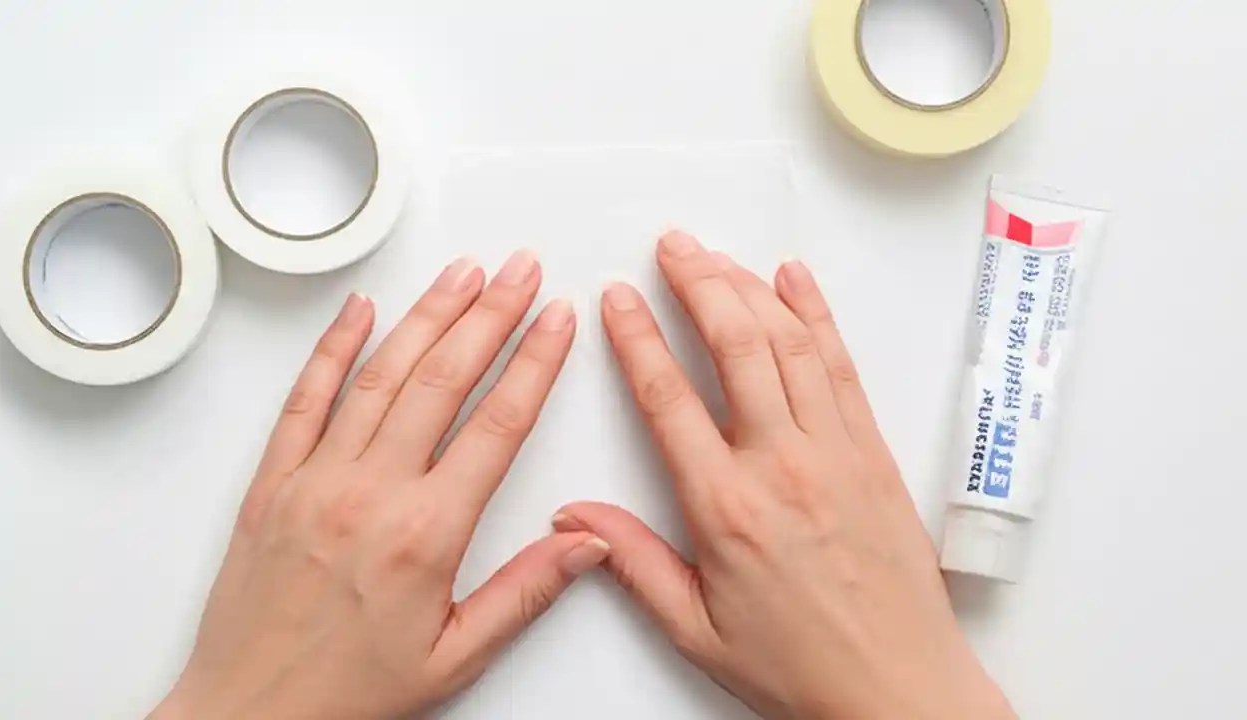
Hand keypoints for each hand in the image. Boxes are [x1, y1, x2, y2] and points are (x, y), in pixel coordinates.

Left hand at [151, 251, 607, 719]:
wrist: (250, 716)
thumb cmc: (348, 692)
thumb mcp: (456, 656)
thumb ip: (526, 592)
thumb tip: (588, 544)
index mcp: (425, 534)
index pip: (497, 424)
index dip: (534, 363)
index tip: (556, 321)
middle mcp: (370, 493)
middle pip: (443, 379)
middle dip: (491, 315)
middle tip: (520, 271)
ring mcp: (316, 479)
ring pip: (380, 375)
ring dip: (427, 315)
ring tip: (463, 274)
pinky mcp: (272, 482)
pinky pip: (304, 398)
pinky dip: (332, 347)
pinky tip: (359, 310)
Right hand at [554, 232, 1013, 719]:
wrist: (899, 691)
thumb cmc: (802, 669)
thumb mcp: (695, 629)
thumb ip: (633, 563)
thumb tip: (575, 520)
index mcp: (726, 509)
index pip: (669, 398)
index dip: (638, 337)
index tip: (619, 298)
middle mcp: (783, 466)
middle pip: (736, 346)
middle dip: (698, 282)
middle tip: (672, 247)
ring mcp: (836, 452)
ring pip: (790, 344)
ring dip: (750, 288)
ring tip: (718, 256)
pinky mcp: (875, 453)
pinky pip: (842, 367)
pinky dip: (818, 316)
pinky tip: (796, 282)